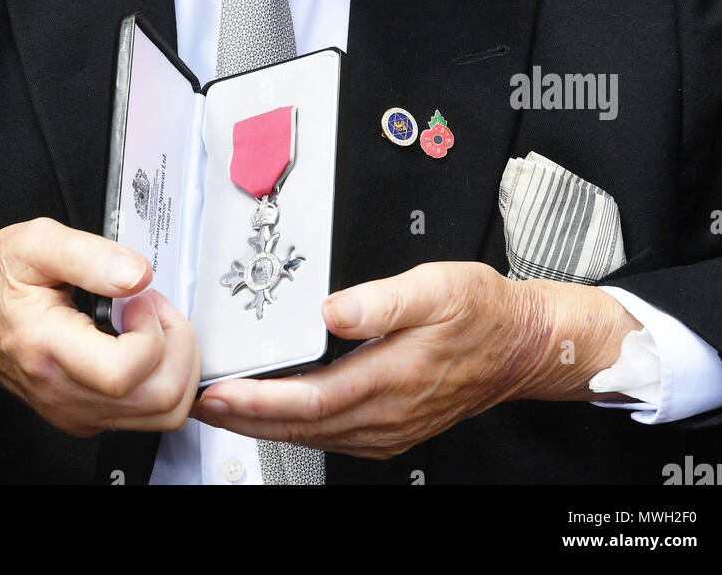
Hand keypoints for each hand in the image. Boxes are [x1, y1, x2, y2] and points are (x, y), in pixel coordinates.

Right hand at [0, 217, 199, 437]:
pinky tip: (140, 340)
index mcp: (48, 348)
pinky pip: (149, 412)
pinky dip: (164, 376)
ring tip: (148, 323)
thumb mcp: (37, 242)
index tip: (139, 297)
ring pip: (162, 413)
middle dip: (178, 346)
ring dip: (176, 362)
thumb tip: (138, 275)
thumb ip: (91, 255)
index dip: (151, 331)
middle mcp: (64, 392)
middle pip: (159, 400)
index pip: (124, 372)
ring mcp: (77, 412)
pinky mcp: (86, 417)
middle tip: (152, 306)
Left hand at [192, 261, 639, 458]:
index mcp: (391, 377)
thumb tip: (329, 310)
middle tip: (199, 404)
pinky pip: (333, 435)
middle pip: (301, 426)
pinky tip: (279, 413)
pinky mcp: (393, 426)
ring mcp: (390, 426)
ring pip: (314, 435)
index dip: (257, 401)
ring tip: (225, 409)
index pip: (309, 399)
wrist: (523, 345)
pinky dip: (296, 425)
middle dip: (245, 419)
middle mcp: (387, 413)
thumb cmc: (482, 313)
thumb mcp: (436, 286)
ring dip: (265, 425)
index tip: (218, 393)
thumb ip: (380, 299)